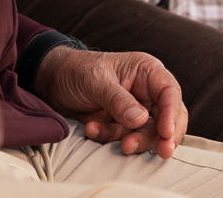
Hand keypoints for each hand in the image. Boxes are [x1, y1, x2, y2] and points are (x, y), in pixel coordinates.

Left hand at [35, 47, 186, 158]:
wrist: (50, 82)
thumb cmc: (75, 70)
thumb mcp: (95, 81)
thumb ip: (118, 100)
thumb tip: (142, 119)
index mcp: (146, 71)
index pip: (170, 92)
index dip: (171, 114)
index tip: (165, 133)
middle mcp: (145, 90)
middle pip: (166, 117)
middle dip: (158, 136)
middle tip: (154, 151)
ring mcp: (134, 109)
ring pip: (148, 133)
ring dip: (132, 140)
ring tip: (115, 142)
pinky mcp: (121, 125)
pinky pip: (125, 138)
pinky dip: (109, 138)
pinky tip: (91, 130)